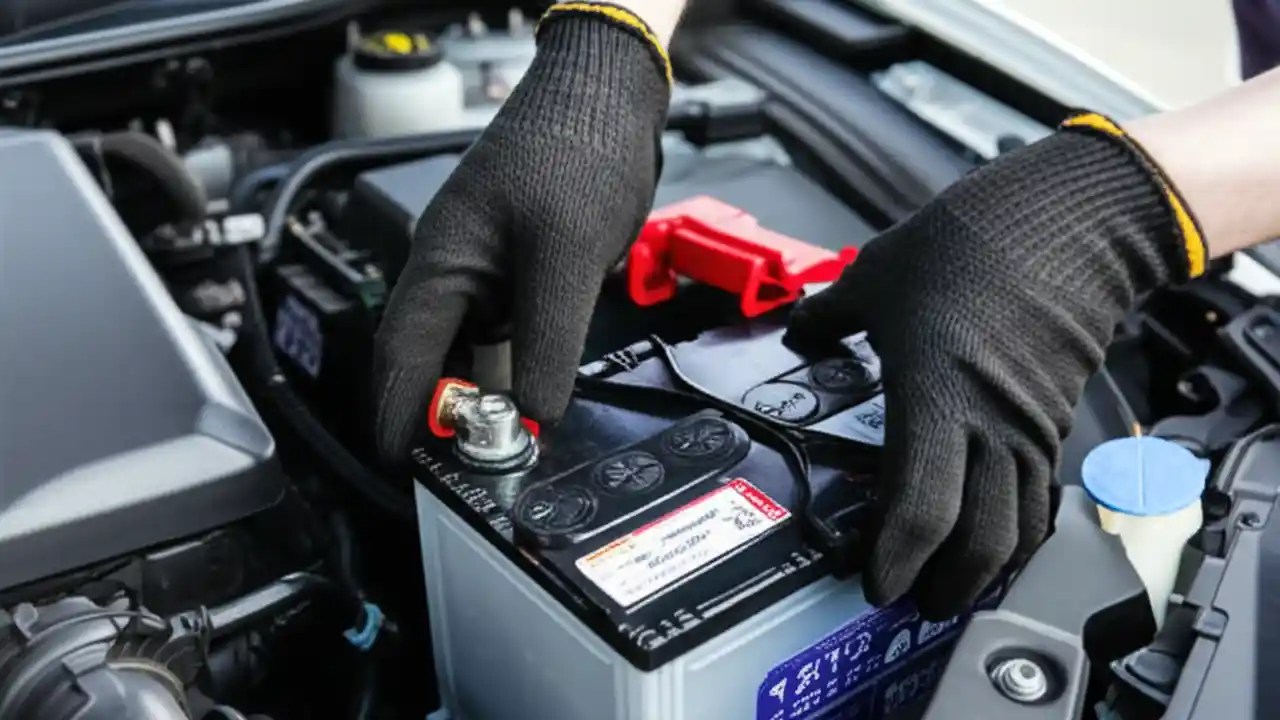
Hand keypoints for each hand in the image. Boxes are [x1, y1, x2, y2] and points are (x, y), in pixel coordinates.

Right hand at [372, 5, 670, 464]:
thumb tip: (536, 414)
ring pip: (469, 350)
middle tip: (464, 468)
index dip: (398, 416)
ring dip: (480, 394)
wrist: (607, 96)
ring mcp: (485, 268)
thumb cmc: (575, 150)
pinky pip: (503, 332)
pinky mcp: (518, 267)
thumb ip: (548, 342)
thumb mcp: (564, 257)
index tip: (401, 467)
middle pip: (428, 359)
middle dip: (441, 415)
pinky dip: (513, 367)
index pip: (400, 356)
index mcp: (441, 262)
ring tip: (500, 444)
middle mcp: (453, 269)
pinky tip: (531, 392)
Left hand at [787, 119, 1205, 618]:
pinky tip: (998, 531)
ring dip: (988, 567)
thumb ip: (830, 314)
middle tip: (916, 603)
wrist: (1064, 217)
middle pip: (981, 540)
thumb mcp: (875, 274)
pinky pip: (1041, 493)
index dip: (897, 559)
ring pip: (1021, 526)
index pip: (920, 508)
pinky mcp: (1057, 417)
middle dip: (949, 587)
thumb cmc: (970, 241)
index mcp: (935, 394)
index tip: (876, 582)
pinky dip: (1019, 526)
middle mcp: (990, 423)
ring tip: (956, 584)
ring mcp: (1031, 425)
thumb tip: (800, 330)